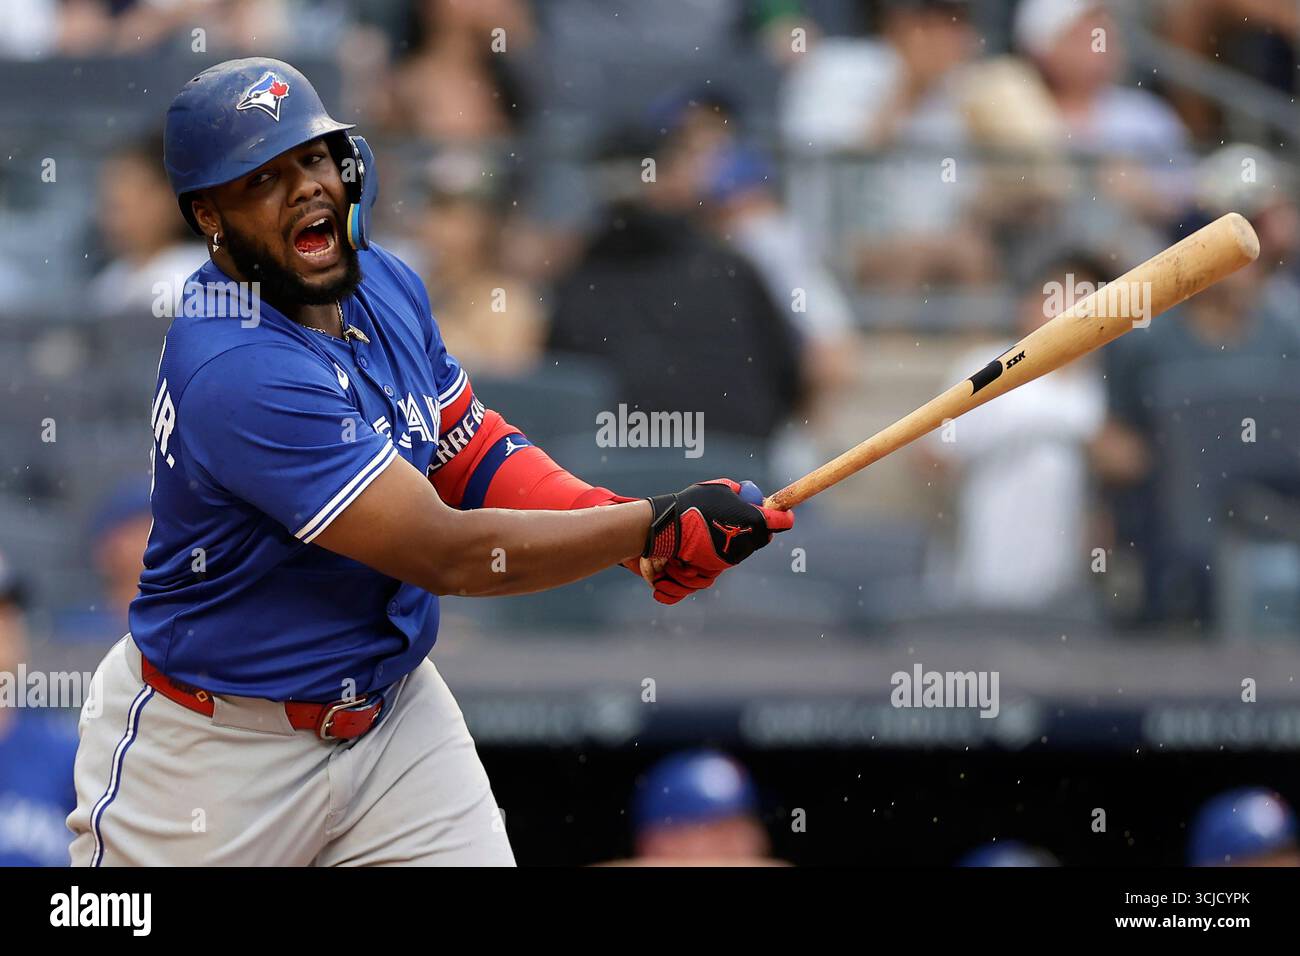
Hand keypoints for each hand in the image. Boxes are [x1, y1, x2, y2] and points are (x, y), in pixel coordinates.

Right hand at [638, 479, 792, 604]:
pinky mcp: (722, 565)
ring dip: (743, 536)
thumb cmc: (696, 503)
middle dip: (761, 527)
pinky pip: (732, 553)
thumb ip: (740, 492)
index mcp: (753, 520)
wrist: (671, 528)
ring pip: (748, 545)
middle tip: (750, 517)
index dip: (784, 516)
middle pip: (765, 536)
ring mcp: (736, 556)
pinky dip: (728, 545)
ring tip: (723, 524)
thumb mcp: (722, 488)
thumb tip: (750, 495)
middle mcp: (748, 541)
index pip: (781, 521)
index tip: (784, 513)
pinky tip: (712, 536)